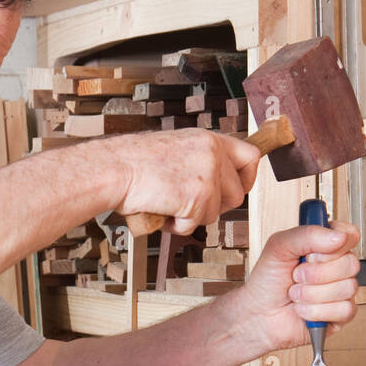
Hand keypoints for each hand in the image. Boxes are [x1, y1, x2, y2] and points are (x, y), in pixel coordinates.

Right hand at [102, 129, 260, 234]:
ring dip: (193, 217)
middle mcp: (212, 154)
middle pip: (238, 194)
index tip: (233, 190)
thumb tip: (218, 184)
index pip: (251, 157)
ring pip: (216, 214)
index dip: (246, 180)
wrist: (114, 169)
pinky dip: (177, 226)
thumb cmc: (136, 163)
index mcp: (209, 139)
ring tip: (169, 205)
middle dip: (216, 208)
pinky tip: (162, 211)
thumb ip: (202, 160)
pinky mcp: (196, 197)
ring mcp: (206, 175)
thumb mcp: (178, 148)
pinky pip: (194, 225)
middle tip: (192, 206)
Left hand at [231, 219, 360, 353]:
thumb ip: (306, 234)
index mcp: (326, 246)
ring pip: (347, 288)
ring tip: (295, 294)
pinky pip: (344, 310)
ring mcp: (341, 291)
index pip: (349, 235)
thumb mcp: (279, 247)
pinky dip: (317, 311)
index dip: (334, 245)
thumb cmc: (268, 280)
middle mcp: (337, 267)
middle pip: (351, 263)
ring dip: (312, 294)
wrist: (258, 315)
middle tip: (296, 276)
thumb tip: (338, 236)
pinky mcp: (340, 315)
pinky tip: (303, 310)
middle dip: (316, 273)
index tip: (311, 253)